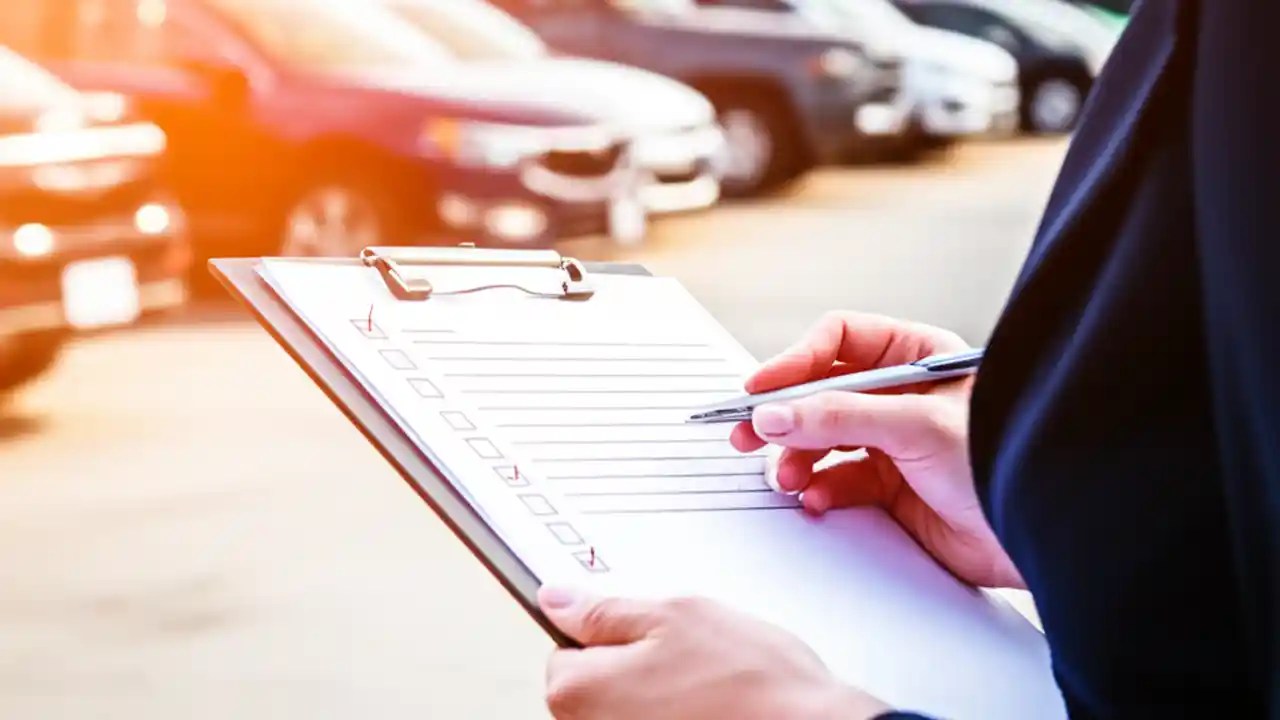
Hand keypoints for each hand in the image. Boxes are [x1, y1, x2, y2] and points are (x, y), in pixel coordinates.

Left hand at [539, 587, 889, 719]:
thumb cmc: (750, 683)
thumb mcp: (673, 615)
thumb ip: (604, 609)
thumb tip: (558, 600)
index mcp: (579, 693)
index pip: (564, 652)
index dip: (608, 634)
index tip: (642, 631)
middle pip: (596, 688)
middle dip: (633, 666)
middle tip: (686, 654)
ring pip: (632, 709)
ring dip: (659, 695)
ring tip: (708, 684)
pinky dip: (680, 716)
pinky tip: (715, 709)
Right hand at [730, 312, 1022, 588]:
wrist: (1038, 534)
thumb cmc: (1005, 461)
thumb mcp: (917, 425)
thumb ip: (839, 416)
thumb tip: (773, 412)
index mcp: (917, 357)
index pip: (840, 340)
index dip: (795, 361)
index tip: (759, 389)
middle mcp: (901, 395)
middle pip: (821, 391)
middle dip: (783, 413)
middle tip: (744, 431)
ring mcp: (894, 442)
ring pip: (822, 439)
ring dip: (797, 457)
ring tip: (787, 476)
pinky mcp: (891, 488)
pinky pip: (837, 481)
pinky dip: (820, 490)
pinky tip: (819, 498)